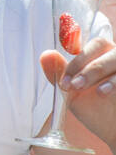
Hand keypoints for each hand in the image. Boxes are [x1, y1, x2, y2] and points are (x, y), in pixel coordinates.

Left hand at [41, 36, 115, 154]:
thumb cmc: (97, 110)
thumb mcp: (74, 94)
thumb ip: (61, 75)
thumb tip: (45, 55)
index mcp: (100, 54)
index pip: (89, 44)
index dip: (77, 59)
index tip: (65, 80)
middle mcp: (114, 55)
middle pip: (102, 44)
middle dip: (85, 65)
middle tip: (74, 85)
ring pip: (115, 57)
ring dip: (98, 70)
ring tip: (93, 92)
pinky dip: (113, 82)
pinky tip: (104, 92)